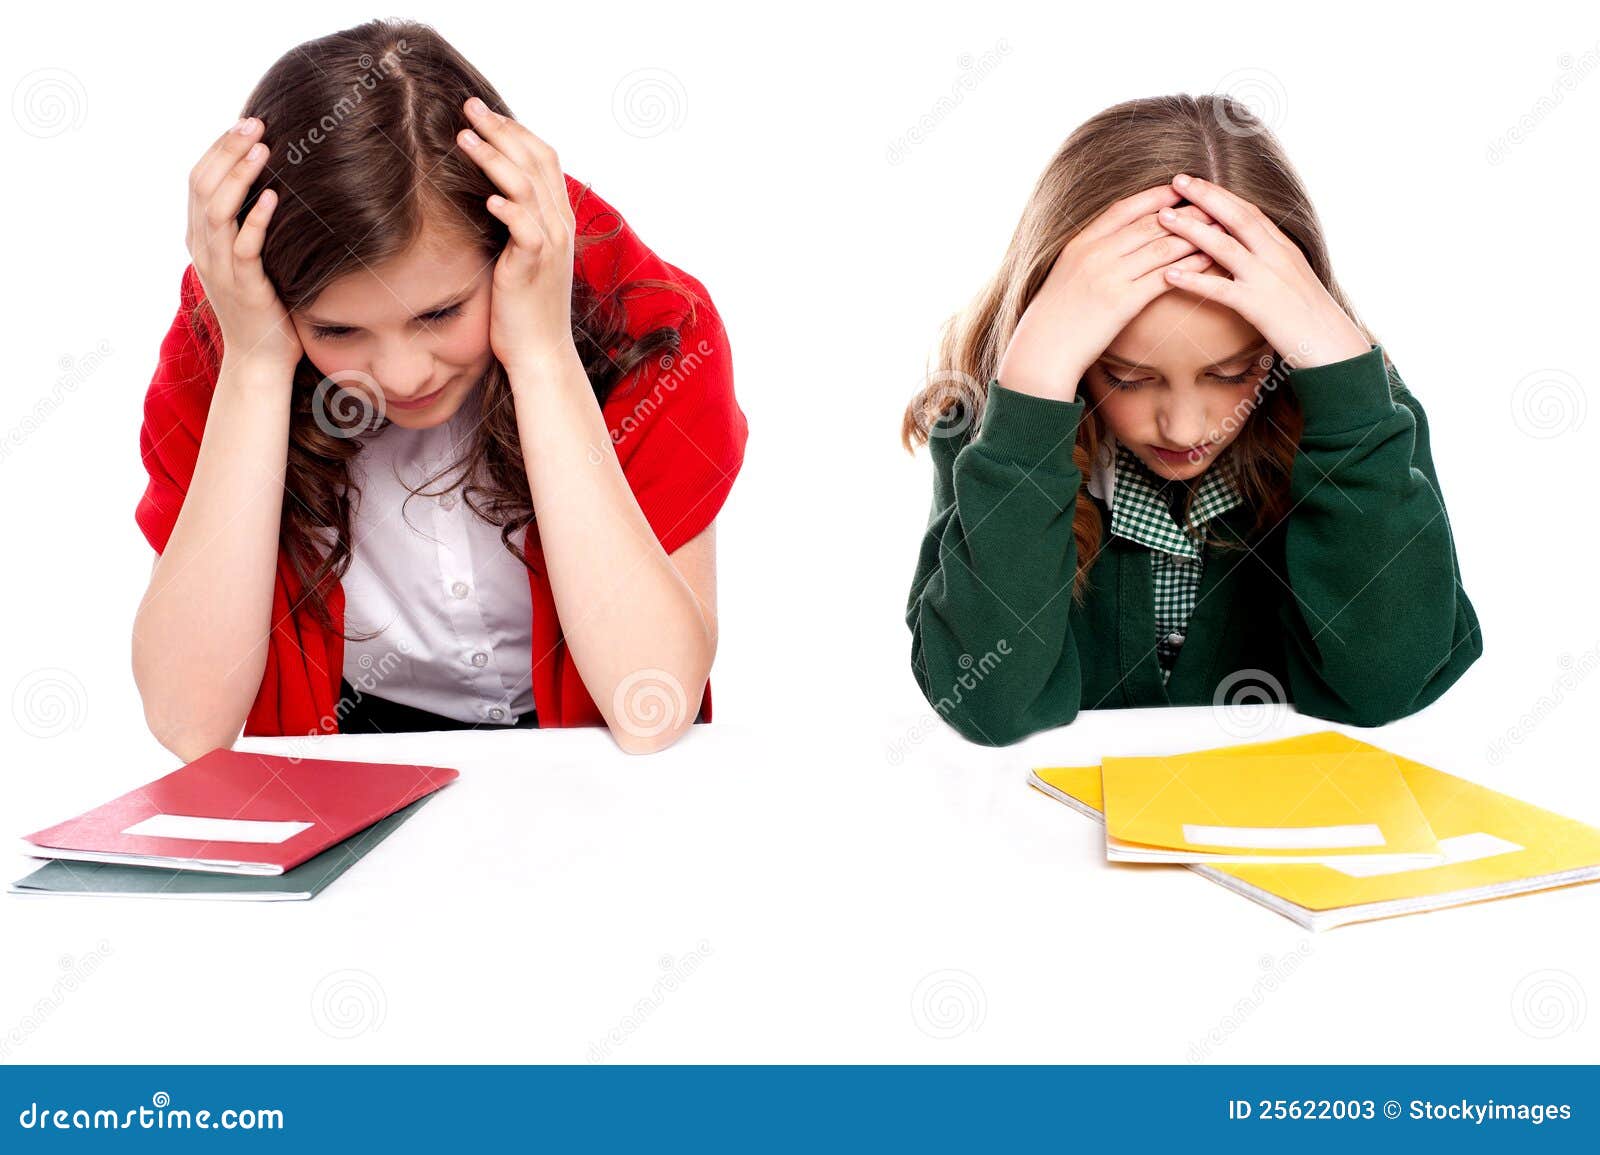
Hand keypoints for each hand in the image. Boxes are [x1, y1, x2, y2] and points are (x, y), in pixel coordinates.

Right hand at [186, 116, 302, 376]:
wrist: (261, 358)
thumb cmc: (264, 304)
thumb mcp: (247, 257)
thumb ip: (246, 223)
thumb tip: (271, 183)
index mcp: (200, 236)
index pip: (198, 179)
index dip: (218, 148)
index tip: (245, 122)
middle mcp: (204, 248)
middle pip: (203, 186)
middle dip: (227, 150)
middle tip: (254, 123)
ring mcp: (221, 268)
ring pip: (218, 212)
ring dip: (240, 177)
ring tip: (264, 150)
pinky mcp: (245, 287)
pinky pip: (245, 248)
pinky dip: (256, 220)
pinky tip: (274, 198)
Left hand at [457, 97, 577, 380]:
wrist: (540, 353)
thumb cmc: (524, 309)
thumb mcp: (522, 257)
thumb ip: (514, 224)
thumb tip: (486, 198)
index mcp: (558, 219)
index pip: (544, 158)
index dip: (516, 130)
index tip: (485, 113)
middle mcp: (559, 225)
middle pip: (536, 160)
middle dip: (501, 129)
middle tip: (469, 106)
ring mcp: (550, 245)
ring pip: (527, 186)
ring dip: (494, 157)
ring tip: (462, 137)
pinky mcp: (534, 266)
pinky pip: (525, 228)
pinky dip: (507, 208)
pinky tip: (486, 196)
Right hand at [997, 185, 1218, 401]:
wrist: (1042, 349)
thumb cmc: (1055, 316)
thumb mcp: (1067, 273)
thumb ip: (1090, 253)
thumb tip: (1116, 242)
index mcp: (1081, 243)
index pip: (1124, 209)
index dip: (1154, 197)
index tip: (1178, 188)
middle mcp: (1095, 254)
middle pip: (1148, 224)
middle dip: (1185, 212)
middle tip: (1213, 204)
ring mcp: (1108, 277)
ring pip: (1160, 247)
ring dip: (1195, 236)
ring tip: (1219, 229)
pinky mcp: (1121, 303)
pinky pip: (1162, 278)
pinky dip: (1188, 266)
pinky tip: (1207, 261)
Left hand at [1156, 174, 1370, 368]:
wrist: (1332, 344)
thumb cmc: (1308, 317)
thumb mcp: (1291, 278)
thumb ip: (1270, 260)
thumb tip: (1246, 249)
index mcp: (1283, 247)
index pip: (1249, 211)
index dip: (1221, 195)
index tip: (1196, 182)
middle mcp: (1276, 256)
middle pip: (1237, 216)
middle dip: (1205, 196)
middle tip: (1176, 180)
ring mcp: (1268, 279)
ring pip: (1225, 246)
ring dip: (1192, 230)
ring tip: (1163, 218)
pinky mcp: (1259, 306)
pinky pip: (1221, 289)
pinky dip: (1193, 280)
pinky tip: (1167, 276)